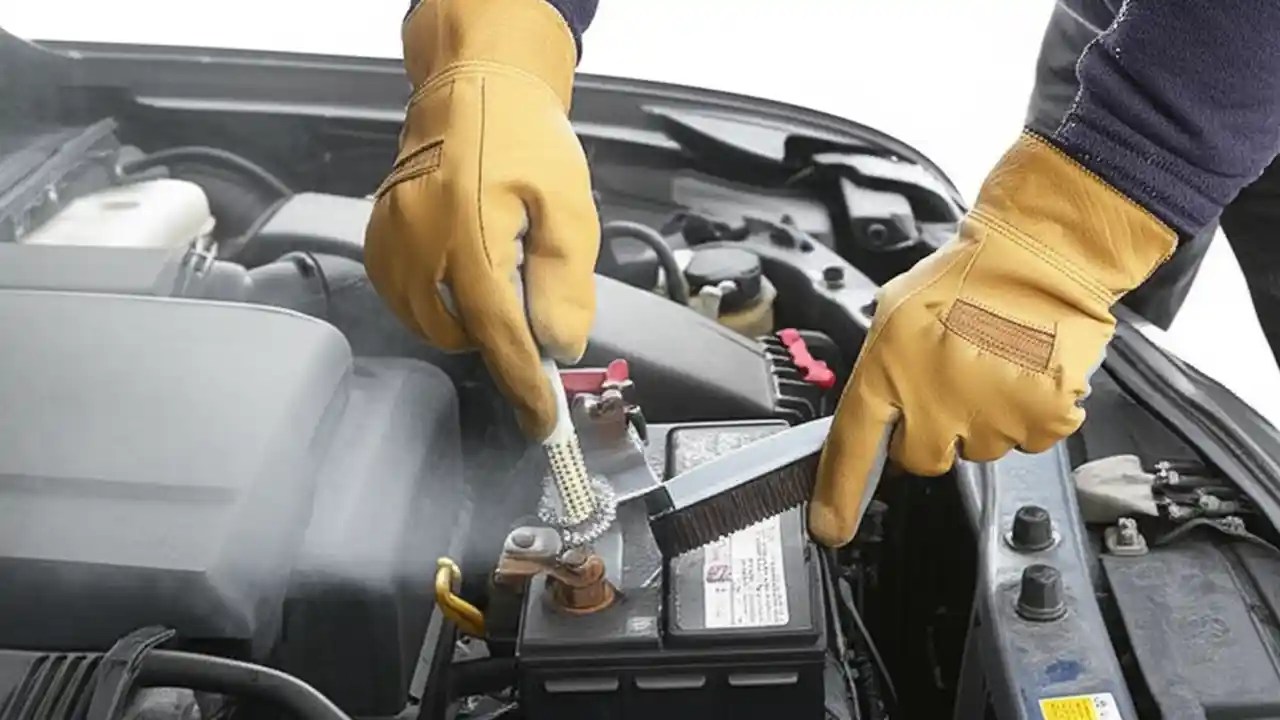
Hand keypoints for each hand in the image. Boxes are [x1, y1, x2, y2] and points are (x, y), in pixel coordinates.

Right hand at [365, 0, 598, 439]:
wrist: (472, 88)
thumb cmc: (525, 141)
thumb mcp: (569, 206)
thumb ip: (565, 281)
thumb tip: (559, 345)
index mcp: (474, 237)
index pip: (501, 337)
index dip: (525, 387)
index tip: (541, 424)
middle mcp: (421, 244)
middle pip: (461, 335)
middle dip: (501, 340)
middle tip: (532, 307)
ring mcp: (391, 241)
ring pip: (428, 323)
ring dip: (468, 323)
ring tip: (497, 279)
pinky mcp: (376, 237)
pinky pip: (404, 298)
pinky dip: (435, 304)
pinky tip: (461, 276)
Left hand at [808, 133, 1175, 546]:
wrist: (1042, 257)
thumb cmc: (969, 276)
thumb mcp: (896, 314)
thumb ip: (881, 368)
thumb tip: (877, 409)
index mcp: (887, 372)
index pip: (851, 448)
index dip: (837, 496)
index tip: (830, 528)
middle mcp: (933, 404)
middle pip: (920, 459)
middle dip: (931, 432)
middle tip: (950, 386)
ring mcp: (986, 418)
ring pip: (975, 449)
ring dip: (979, 420)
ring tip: (990, 369)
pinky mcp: (1036, 424)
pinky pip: (1022, 440)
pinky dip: (1022, 415)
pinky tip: (1019, 376)